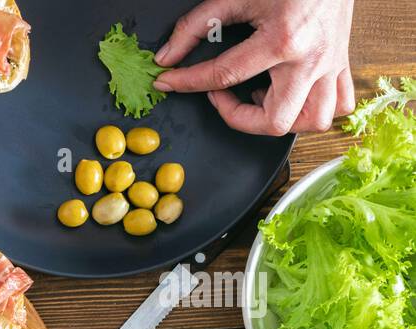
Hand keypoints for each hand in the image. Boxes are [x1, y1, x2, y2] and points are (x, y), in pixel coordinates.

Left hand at [154, 0, 354, 134]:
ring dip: (282, 119)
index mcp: (283, 40)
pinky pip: (340, 105)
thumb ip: (197, 25)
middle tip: (222, 95)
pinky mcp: (342, 62)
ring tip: (261, 97)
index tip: (169, 82)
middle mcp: (311, 59)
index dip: (188, 82)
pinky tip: (291, 94)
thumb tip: (168, 55)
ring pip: (312, 121)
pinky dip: (314, 110)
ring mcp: (331, 64)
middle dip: (239, 117)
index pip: (224, 76)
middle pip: (274, 121)